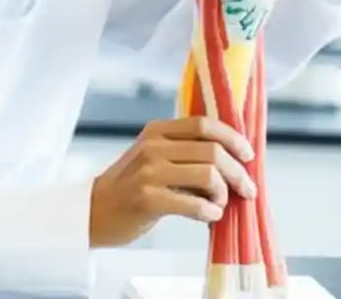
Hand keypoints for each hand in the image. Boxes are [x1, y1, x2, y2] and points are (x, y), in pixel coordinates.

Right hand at [89, 116, 256, 247]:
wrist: (92, 213)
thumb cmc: (131, 187)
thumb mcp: (153, 157)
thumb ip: (185, 152)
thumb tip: (234, 159)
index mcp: (157, 131)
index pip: (204, 124)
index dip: (233, 138)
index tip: (248, 155)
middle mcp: (153, 147)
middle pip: (212, 151)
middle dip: (238, 172)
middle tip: (247, 189)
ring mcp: (149, 173)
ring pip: (208, 175)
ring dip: (223, 194)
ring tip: (220, 205)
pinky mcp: (147, 200)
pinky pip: (195, 204)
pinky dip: (210, 211)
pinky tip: (210, 216)